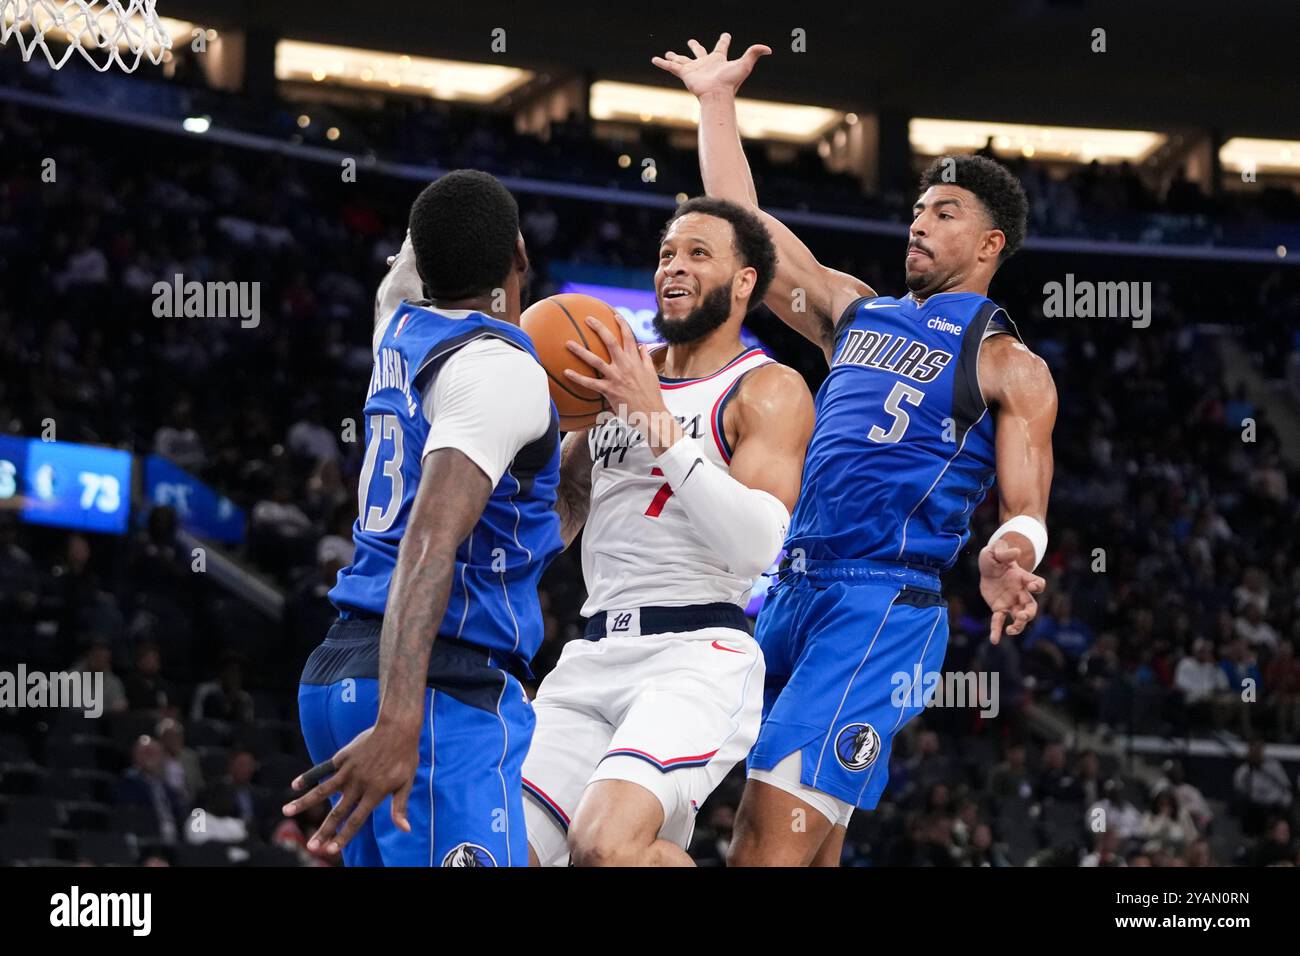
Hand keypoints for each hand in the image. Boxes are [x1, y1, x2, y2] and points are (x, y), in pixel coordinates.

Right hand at [281, 721, 419, 855]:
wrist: (397, 726)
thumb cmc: (405, 756)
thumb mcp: (406, 782)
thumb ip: (400, 807)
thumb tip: (404, 829)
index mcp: (374, 793)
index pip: (355, 821)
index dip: (342, 837)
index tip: (329, 851)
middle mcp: (358, 784)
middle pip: (337, 812)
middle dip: (323, 831)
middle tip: (310, 846)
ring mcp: (348, 770)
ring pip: (322, 790)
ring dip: (304, 802)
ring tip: (286, 811)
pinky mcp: (343, 757)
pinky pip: (323, 769)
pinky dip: (308, 776)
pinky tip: (294, 785)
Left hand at [563, 315, 675, 447]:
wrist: (651, 415)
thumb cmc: (652, 396)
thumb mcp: (652, 374)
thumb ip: (646, 359)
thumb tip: (643, 346)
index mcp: (636, 361)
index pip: (630, 337)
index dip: (622, 324)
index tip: (615, 314)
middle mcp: (625, 366)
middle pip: (610, 341)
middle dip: (599, 328)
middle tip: (587, 319)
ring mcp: (616, 377)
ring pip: (595, 360)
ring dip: (581, 351)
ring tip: (568, 343)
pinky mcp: (609, 391)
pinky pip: (590, 383)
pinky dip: (577, 377)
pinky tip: (566, 372)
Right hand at [651, 33, 771, 98]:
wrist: (717, 95)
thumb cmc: (730, 82)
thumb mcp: (744, 64)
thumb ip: (755, 53)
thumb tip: (769, 49)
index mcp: (718, 59)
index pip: (721, 46)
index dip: (724, 40)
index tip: (726, 35)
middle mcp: (705, 63)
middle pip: (699, 52)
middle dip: (695, 46)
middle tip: (691, 41)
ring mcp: (694, 69)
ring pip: (682, 60)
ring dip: (674, 57)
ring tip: (668, 53)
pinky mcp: (685, 74)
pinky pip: (671, 67)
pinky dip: (662, 63)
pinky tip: (654, 59)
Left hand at [978, 538, 1046, 643]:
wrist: (988, 568)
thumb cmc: (996, 557)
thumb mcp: (995, 551)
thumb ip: (1004, 552)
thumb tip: (1015, 552)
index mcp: (1023, 578)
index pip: (1037, 583)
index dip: (1037, 586)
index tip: (1032, 586)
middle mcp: (1021, 593)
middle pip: (1031, 606)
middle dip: (1029, 613)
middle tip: (1022, 616)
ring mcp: (1011, 602)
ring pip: (1020, 617)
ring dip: (1019, 626)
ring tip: (1011, 631)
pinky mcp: (1000, 608)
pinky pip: (999, 621)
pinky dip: (997, 631)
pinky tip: (994, 641)